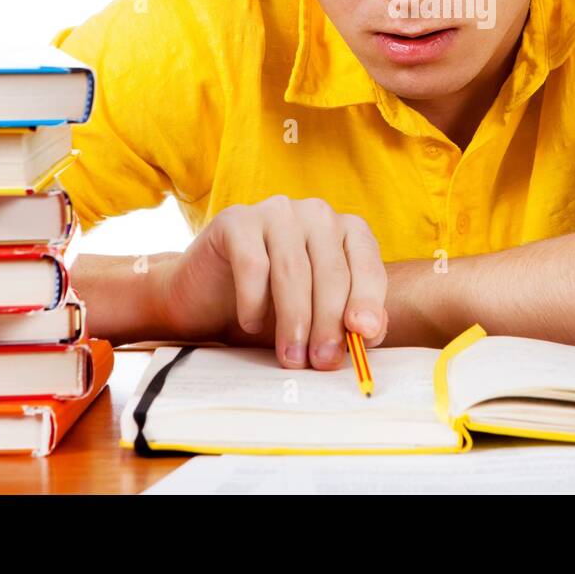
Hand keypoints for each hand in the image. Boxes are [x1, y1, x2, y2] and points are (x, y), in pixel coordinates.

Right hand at [151, 195, 387, 368]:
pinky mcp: (236, 220)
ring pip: (294, 269)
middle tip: (323, 361)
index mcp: (344, 231)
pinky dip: (254, 301)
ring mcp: (276, 212)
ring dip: (295, 319)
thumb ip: (348, 323)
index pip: (367, 262)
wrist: (205, 299)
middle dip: (329, 321)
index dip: (368, 300)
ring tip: (292, 357)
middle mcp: (315, 214)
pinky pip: (252, 264)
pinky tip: (250, 324)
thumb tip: (369, 333)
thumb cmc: (272, 309)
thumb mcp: (316, 321)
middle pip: (331, 270)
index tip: (364, 335)